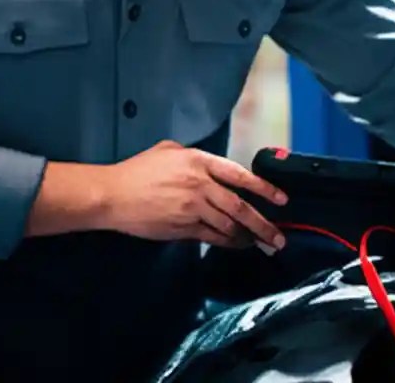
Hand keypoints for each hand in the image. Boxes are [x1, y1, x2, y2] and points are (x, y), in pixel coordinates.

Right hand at [102, 140, 288, 251]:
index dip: (264, 188)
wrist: (112, 195)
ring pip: (229, 226)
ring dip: (249, 237)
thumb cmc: (136, 171)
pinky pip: (213, 237)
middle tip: (279, 236)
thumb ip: (194, 157)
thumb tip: (210, 166)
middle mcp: (200, 185)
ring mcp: (192, 209)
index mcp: (198, 162)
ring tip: (262, 243)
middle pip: (240, 207)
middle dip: (264, 224)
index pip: (240, 175)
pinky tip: (238, 245)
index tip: (281, 199)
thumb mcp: (167, 150)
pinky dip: (229, 242)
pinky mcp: (183, 228)